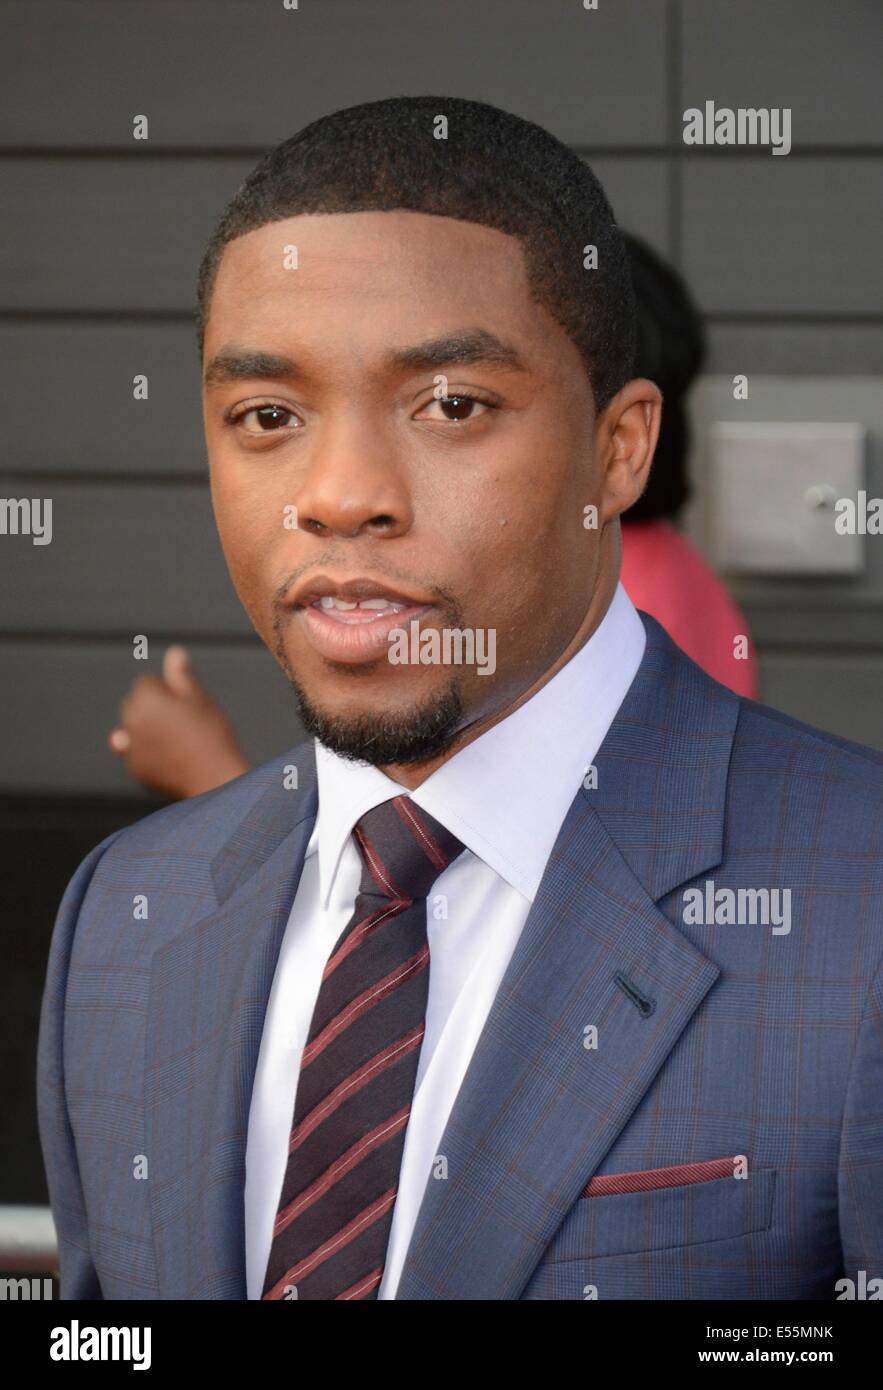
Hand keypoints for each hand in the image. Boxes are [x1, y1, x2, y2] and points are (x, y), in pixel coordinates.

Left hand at [108, 645, 250, 798]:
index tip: (188, 705)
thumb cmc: (212, 734)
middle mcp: (131, 720)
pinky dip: (150, 754)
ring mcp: (131, 746)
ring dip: (148, 730)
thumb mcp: (200, 699)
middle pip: (135, 704)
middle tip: (184, 723)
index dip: (169, 691)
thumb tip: (174, 652)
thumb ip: (181, 676)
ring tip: (179, 741)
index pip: (146, 682)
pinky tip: (174, 758)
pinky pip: (138, 753)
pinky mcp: (135, 768)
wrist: (215, 778)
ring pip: (134, 729)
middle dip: (152, 708)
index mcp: (146, 697)